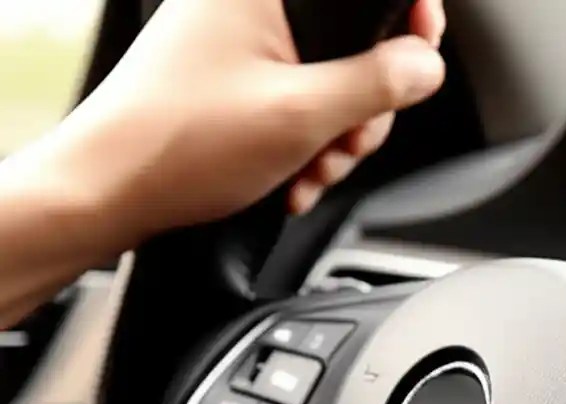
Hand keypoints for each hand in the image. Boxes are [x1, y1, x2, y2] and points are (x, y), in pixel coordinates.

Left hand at [50, 0, 446, 238]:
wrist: (107, 192)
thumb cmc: (180, 144)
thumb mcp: (304, 114)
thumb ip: (379, 83)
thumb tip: (427, 65)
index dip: (408, 19)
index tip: (421, 56)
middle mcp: (250, 6)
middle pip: (357, 43)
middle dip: (365, 105)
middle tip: (348, 141)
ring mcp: (241, 44)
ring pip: (334, 81)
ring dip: (337, 136)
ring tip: (310, 170)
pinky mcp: (235, 80)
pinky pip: (302, 102)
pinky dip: (309, 144)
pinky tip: (293, 177)